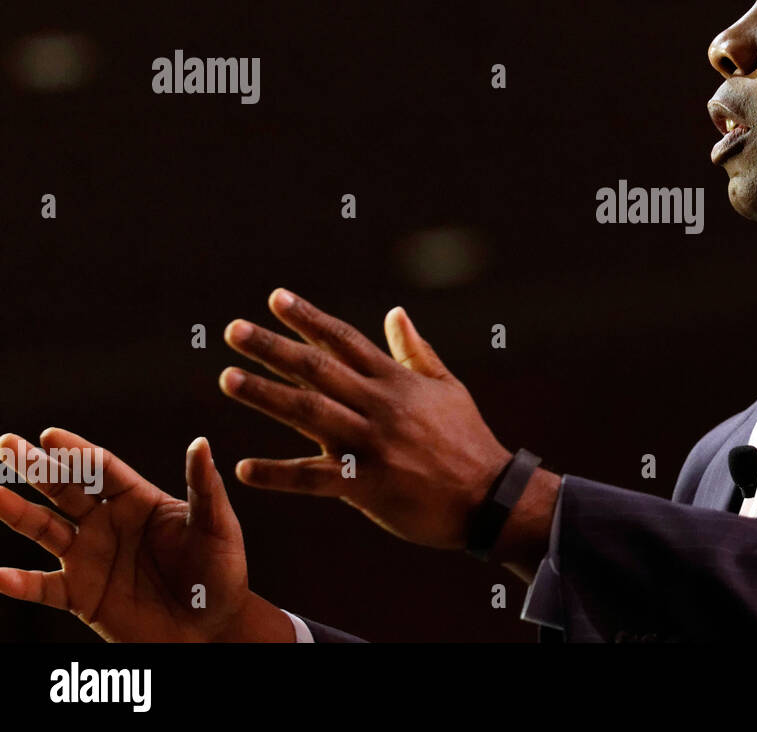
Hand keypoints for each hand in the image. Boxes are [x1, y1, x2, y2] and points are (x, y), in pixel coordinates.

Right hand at [0, 430, 292, 641]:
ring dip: (15, 512)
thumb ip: (204, 486)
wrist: (212, 628)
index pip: (101, 469)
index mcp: (139, 501)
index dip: (76, 452)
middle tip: (6, 445)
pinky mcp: (82, 595)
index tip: (49, 435)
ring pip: (44, 530)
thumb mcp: (217, 526)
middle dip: (36, 468)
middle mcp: (108, 524)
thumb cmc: (221, 573)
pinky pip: (42, 587)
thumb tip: (200, 442)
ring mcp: (90, 558)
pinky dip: (17, 583)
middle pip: (65, 490)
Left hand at [219, 288, 556, 558]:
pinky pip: (314, 479)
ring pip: (309, 413)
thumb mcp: (447, 387)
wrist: (490, 496)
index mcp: (397, 381)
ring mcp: (371, 444)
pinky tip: (244, 469)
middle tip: (233, 331)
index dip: (309, 318)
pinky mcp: (366, 485)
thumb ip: (415, 351)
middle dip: (273, 348)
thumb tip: (395, 312)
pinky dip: (278, 474)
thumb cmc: (469, 440)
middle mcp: (380, 406)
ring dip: (266, 395)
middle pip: (317, 369)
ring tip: (228, 378)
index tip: (276, 298)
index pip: (345, 340)